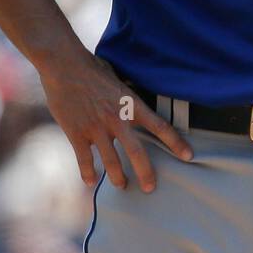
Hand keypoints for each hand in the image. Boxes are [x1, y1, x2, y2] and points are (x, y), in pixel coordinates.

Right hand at [40, 53, 193, 192]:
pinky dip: (88, 172)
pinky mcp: (76, 133)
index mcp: (131, 104)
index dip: (176, 143)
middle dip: (146, 173)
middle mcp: (117, 119)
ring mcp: (96, 128)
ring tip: (123, 186)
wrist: (64, 65)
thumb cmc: (91, 68)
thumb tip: (133, 105)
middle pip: (137, 152)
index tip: (188, 156)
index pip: (160, 126)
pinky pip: (84, 159)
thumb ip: (126, 97)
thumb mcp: (118, 80)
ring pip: (112, 161)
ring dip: (118, 177)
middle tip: (150, 187)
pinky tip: (91, 182)